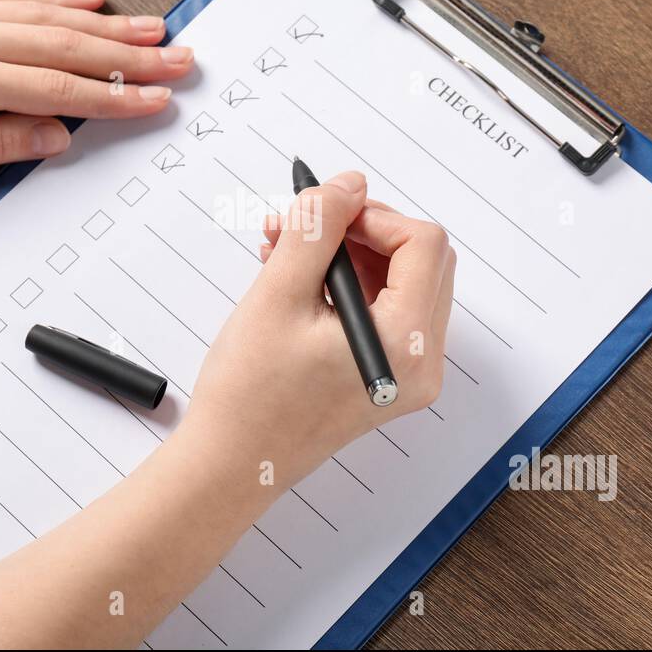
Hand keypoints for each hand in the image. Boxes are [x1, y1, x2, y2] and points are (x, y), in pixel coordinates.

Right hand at [0, 174, 454, 648]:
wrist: (228, 467)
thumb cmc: (248, 396)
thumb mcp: (278, 294)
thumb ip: (316, 230)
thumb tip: (348, 185)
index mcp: (408, 343)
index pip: (422, 243)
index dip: (372, 215)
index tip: (324, 213)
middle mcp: (421, 362)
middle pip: (419, 260)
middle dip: (359, 232)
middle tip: (302, 228)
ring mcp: (407, 374)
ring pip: (399, 283)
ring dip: (348, 256)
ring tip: (283, 253)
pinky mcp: (384, 379)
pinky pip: (382, 312)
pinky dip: (346, 287)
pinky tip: (295, 282)